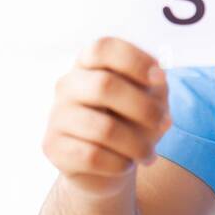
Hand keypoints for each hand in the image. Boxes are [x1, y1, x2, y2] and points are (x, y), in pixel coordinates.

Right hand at [43, 36, 172, 201]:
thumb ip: (156, 87)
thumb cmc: (130, 123)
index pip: (104, 48)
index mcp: (89, 64)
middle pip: (104, 85)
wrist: (106, 166)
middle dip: (143, 107)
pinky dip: (119, 163)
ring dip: (136, 145)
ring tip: (149, 155)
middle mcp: (68, 84)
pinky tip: (126, 164)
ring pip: (102, 128)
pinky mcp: (52, 146)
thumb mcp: (150, 101)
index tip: (159, 79)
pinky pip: (92, 156)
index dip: (135, 60)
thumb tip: (158, 80)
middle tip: (162, 122)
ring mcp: (56, 115)